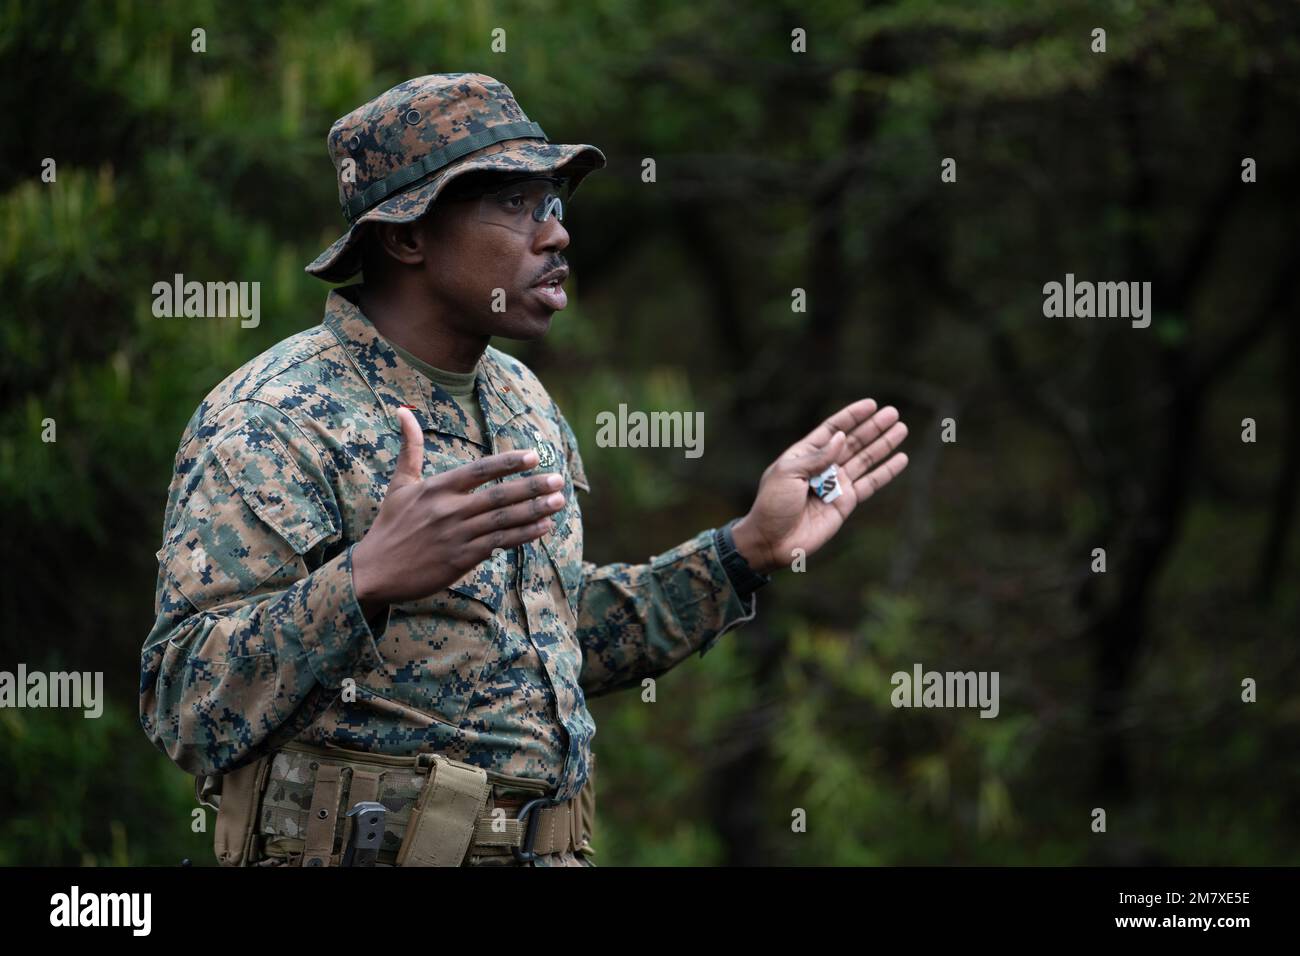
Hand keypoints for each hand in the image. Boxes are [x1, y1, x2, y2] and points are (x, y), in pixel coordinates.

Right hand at [352, 407, 567, 609]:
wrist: (375, 572)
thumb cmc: (390, 525)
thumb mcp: (399, 484)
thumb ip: (410, 448)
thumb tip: (403, 410)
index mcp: (436, 489)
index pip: (479, 470)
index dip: (507, 462)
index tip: (532, 456)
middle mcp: (449, 510)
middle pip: (498, 496)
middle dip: (532, 487)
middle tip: (558, 480)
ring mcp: (456, 535)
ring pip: (503, 520)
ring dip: (534, 511)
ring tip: (558, 502)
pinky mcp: (461, 559)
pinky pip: (499, 544)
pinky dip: (523, 536)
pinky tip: (543, 528)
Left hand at [731, 398, 908, 573]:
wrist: (772, 541)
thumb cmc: (772, 504)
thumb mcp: (788, 473)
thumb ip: (817, 456)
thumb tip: (841, 438)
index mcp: (805, 455)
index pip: (832, 430)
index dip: (851, 416)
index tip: (871, 404)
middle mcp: (823, 467)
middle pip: (853, 442)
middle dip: (873, 427)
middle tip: (893, 413)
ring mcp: (836, 485)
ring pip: (865, 460)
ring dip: (883, 445)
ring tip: (901, 428)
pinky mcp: (845, 503)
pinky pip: (870, 484)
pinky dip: (886, 472)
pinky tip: (901, 459)